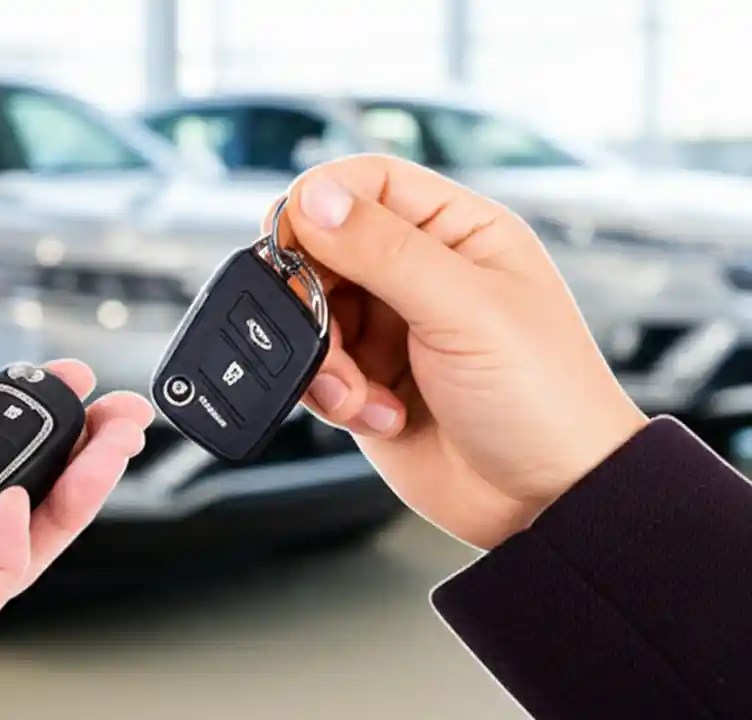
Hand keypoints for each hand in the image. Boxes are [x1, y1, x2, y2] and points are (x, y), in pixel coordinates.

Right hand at [273, 155, 645, 548]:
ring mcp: (391, 329)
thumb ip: (384, 251)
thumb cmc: (545, 399)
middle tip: (326, 331)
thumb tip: (313, 197)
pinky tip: (376, 414)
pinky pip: (315, 369)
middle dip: (311, 295)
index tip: (292, 242)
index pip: (365, 183)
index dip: (318, 203)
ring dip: (323, 357)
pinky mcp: (369, 381)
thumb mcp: (465, 310)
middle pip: (321, 248)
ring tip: (362, 391)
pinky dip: (332, 395)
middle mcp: (419, 273)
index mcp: (457, 232)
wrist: (546, 503)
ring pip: (308, 313)